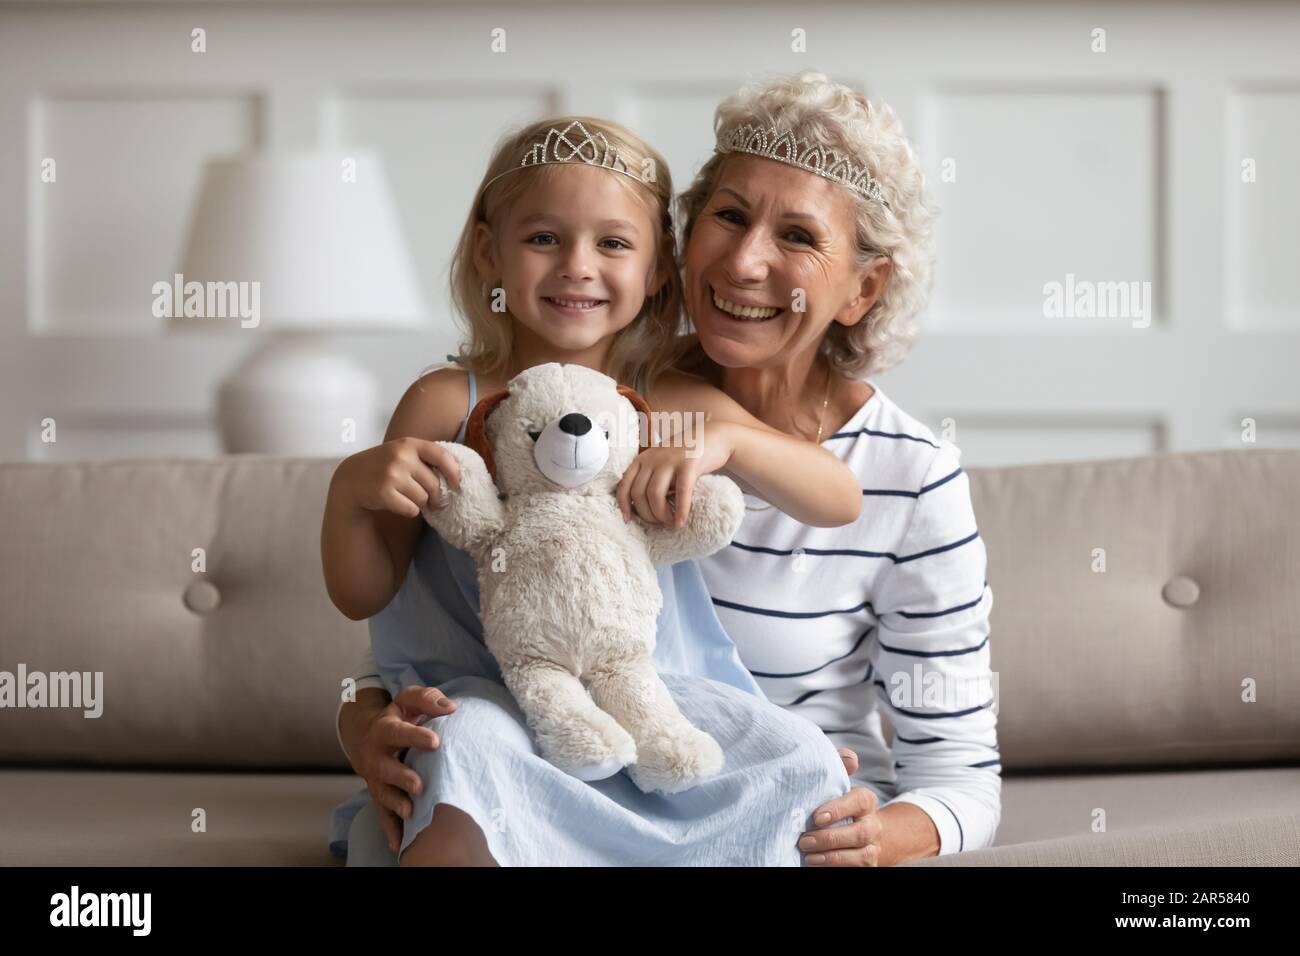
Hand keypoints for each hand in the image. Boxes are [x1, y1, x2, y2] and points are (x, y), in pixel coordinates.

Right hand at [341, 437, 461, 519]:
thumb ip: (425, 458)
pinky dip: (408, 511)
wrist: (351, 479)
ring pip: (423, 498)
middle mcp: (401, 457)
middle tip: (431, 501)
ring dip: (419, 503)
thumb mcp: (402, 452)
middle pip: (434, 484)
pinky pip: (411, 509)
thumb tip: (457, 478)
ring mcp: (392, 474)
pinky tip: (397, 503)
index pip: (442, 456)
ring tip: (406, 497)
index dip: (454, 472)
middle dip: (434, 496)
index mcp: (409, 444)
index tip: (457, 485)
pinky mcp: (384, 493)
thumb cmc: (384, 467)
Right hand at [350, 685, 456, 852]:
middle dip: (401, 777)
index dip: (415, 736)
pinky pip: (382, 814)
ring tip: (410, 812)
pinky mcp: (378, 795)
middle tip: (419, 785)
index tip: (435, 742)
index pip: (398, 732)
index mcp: (385, 729)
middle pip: (386, 768)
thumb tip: (452, 707)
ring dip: (395, 804)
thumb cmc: (397, 716)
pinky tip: (398, 844)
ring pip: (382, 794)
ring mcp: (375, 778)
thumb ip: (427, 699)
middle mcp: (376, 756)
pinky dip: (390, 829)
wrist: (364, 736)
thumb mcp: (407, 700)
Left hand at [616, 417, 733, 527]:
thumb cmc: (688, 454)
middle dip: (647, 514)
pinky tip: (681, 521)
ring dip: (661, 515)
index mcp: (643, 459)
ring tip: (670, 522)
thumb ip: (651, 476)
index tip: (628, 520)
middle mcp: (653, 458)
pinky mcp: (689, 464)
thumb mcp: (662, 461)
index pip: (625, 485)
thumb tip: (642, 506)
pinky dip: (680, 511)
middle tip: (659, 523)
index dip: (624, 505)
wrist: (714, 435)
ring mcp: (670, 460)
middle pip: (639, 493)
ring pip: (655, 494)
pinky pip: (681, 492)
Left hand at [798, 747, 884, 865]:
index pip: (860, 800)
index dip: (839, 809)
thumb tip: (850, 757)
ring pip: (861, 856)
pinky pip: (856, 869)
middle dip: (830, 838)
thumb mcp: (836, 786)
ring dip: (832, 857)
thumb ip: (840, 768)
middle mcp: (873, 825)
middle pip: (860, 833)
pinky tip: (817, 864)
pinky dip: (835, 867)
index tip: (817, 817)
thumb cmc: (837, 805)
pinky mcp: (867, 866)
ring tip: (808, 855)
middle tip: (804, 840)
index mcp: (866, 801)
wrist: (855, 835)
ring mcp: (872, 848)